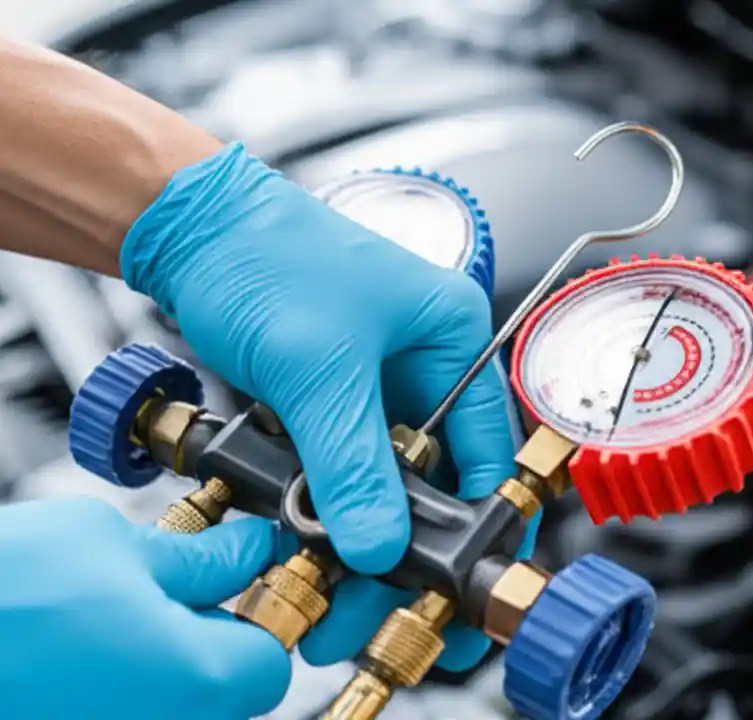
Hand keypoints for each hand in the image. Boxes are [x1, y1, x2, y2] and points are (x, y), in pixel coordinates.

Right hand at [0, 498, 287, 718]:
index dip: (254, 611)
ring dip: (148, 669)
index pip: (271, 660)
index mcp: (199, 683)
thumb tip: (242, 552)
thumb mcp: (107, 543)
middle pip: (221, 695)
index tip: (229, 581)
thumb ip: (194, 559)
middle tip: (156, 594)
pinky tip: (65, 656)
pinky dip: (102, 693)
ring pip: (165, 708)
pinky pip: (114, 712)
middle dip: (200, 642)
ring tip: (93, 623)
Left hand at [122, 143, 536, 668]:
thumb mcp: (317, 368)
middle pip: (435, 478)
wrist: (184, 225)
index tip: (465, 579)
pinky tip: (307, 542)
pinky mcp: (327, 402)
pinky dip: (325, 507)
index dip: (482, 519)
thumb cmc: (264, 254)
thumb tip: (378, 545)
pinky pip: (340, 469)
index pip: (490, 448)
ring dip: (361, 531)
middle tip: (383, 602)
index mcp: (452, 340)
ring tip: (337, 587)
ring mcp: (373, 387)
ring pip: (384, 481)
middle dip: (409, 545)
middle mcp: (423, 367)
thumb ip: (350, 463)